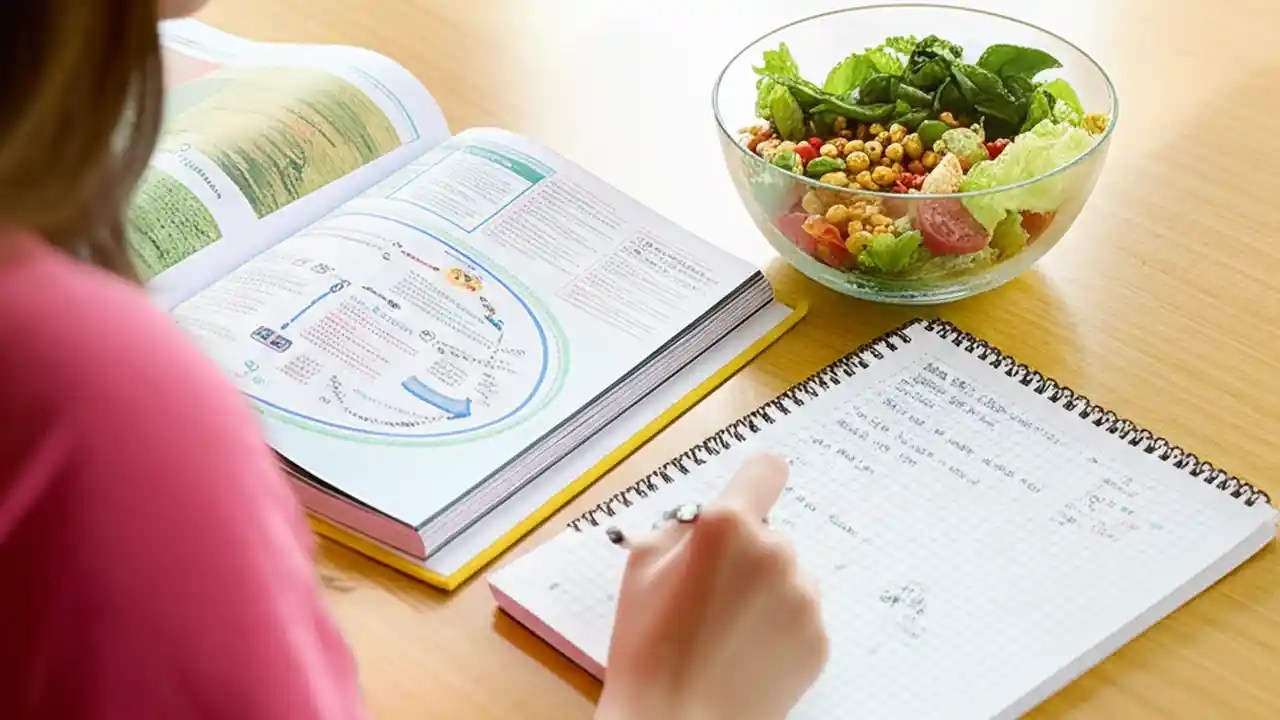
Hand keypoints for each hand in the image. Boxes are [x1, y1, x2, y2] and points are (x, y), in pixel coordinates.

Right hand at [596, 453, 828, 719]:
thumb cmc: (648, 647)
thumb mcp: (640, 567)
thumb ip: (678, 529)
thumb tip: (702, 522)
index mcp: (728, 526)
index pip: (767, 469)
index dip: (754, 483)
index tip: (744, 502)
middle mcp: (776, 552)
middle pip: (769, 534)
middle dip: (745, 555)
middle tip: (709, 595)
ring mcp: (803, 598)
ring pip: (787, 576)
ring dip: (765, 592)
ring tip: (725, 632)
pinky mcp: (819, 638)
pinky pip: (800, 616)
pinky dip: (779, 628)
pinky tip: (745, 653)